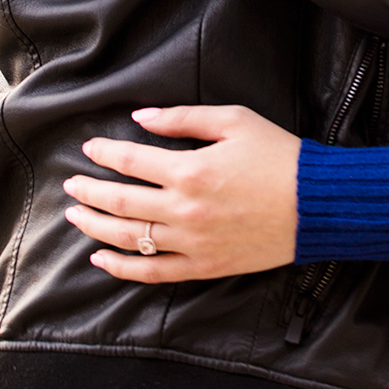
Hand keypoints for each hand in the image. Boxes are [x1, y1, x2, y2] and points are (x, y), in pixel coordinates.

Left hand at [63, 105, 300, 281]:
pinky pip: (153, 271)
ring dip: (94, 227)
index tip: (89, 149)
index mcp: (191, 169)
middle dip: (88, 191)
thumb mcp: (235, 121)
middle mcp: (184, 209)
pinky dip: (122, 268)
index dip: (103, 153)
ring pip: (128, 238)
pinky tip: (102, 258)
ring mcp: (192, 242)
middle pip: (119, 202)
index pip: (130, 160)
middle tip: (72, 184)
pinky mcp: (204, 265)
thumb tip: (142, 118)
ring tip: (76, 216)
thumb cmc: (280, 156)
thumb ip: (185, 118)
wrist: (317, 203)